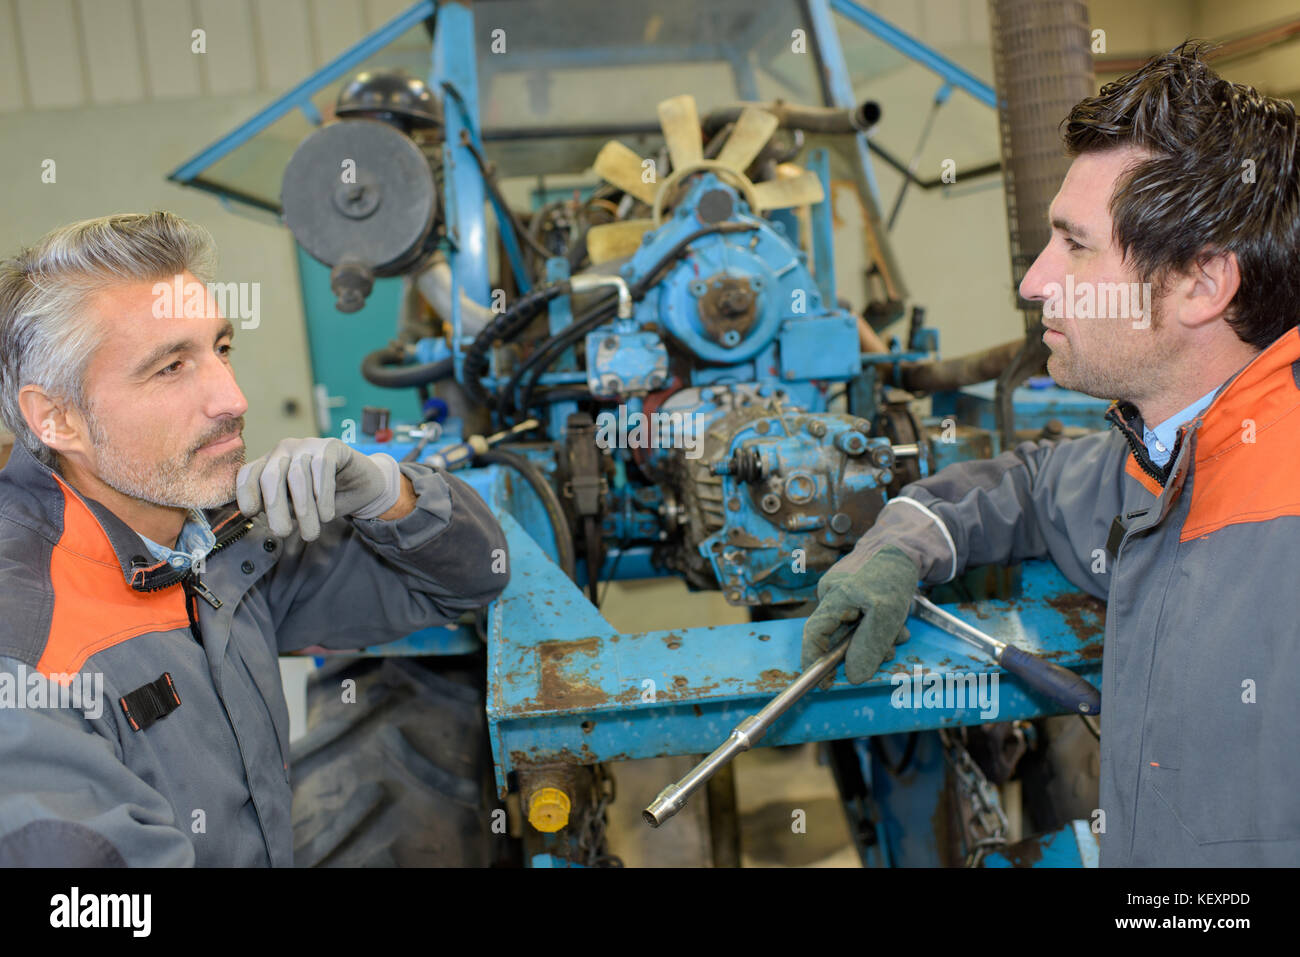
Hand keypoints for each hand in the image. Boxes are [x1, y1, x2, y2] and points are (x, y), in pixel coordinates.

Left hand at [236, 437, 401, 541]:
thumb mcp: (297, 508)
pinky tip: (327, 515)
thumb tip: (259, 517)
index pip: (248, 474)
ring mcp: (307, 445)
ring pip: (297, 476)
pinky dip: (323, 496)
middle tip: (282, 533)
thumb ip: (279, 508)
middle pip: (271, 477)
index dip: (246, 494)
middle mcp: (284, 450)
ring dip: (304, 509)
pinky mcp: (330, 445)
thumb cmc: (326, 500)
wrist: (364, 487)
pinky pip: (322, 468)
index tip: (252, 514)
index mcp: (270, 464)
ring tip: (311, 533)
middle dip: (275, 508)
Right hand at [801, 545, 917, 686]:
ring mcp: (844, 592)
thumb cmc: (893, 573)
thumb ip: (868, 646)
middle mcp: (832, 595)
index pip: (813, 634)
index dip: (814, 661)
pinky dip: (880, 625)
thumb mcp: (886, 614)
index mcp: (832, 597)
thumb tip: (853, 676)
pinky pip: (863, 617)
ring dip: (877, 638)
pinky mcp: (856, 590)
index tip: (825, 683)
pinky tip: (896, 622)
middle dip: (863, 648)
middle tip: (886, 653)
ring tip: (898, 633)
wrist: (905, 544)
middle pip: (838, 635)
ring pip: (855, 628)